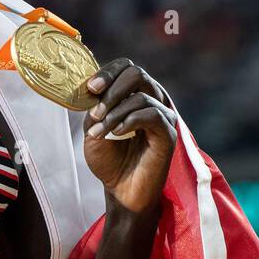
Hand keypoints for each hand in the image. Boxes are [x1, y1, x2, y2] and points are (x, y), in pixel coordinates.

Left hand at [82, 57, 177, 214]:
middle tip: (96, 110)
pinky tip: (116, 134)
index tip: (90, 88)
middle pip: (137, 73)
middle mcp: (151, 100)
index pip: (126, 67)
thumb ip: (94, 107)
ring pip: (141, 96)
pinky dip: (130, 121)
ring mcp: (162, 116)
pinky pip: (152, 114)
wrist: (120, 190)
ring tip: (99, 131)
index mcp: (133, 94)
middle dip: (112, 88)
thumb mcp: (93, 129)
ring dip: (115, 112)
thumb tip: (92, 88)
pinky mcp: (168, 133)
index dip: (108, 72)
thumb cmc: (109, 160)